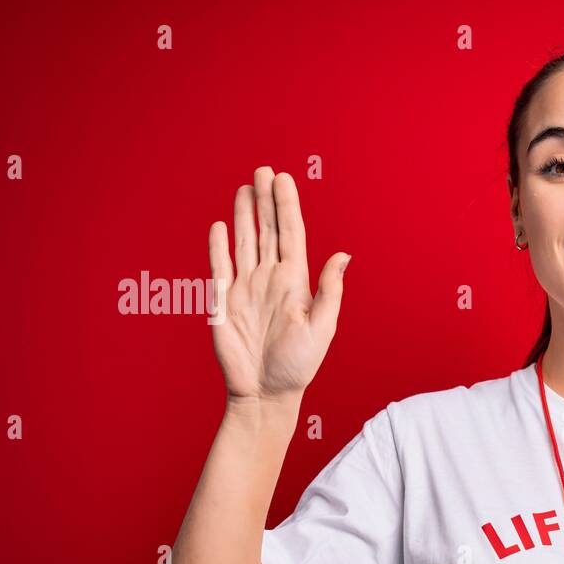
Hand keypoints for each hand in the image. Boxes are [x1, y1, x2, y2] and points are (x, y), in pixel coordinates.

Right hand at [208, 166, 349, 402]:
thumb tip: (343, 256)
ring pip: (246, 242)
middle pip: (268, 231)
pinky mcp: (225, 302)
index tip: (284, 179)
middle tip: (264, 170)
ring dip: (246, 215)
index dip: (287, 206)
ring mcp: (247, 288)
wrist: (265, 392)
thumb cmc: (298, 366)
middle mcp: (270, 280)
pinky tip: (222, 225)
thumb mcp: (321, 328)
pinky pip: (220, 266)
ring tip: (246, 187)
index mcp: (295, 283)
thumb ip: (329, 291)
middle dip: (267, 201)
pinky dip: (219, 246)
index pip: (291, 235)